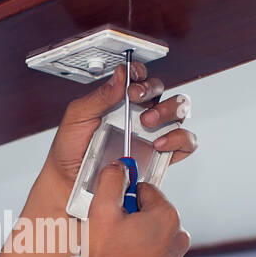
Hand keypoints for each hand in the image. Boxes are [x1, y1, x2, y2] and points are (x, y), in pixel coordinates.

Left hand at [43, 61, 196, 188]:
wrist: (70, 183)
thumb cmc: (71, 150)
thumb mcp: (77, 118)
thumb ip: (99, 97)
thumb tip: (119, 76)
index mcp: (121, 101)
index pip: (140, 77)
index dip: (140, 73)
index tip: (131, 79)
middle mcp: (141, 115)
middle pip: (162, 91)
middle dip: (152, 89)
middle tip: (136, 98)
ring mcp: (153, 135)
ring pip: (179, 113)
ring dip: (169, 111)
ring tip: (148, 122)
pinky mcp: (162, 157)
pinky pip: (184, 144)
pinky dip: (179, 140)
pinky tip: (160, 144)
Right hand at [79, 160, 189, 256]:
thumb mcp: (102, 210)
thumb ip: (111, 179)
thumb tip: (118, 167)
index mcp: (168, 215)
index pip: (145, 189)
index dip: (124, 198)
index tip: (113, 211)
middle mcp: (179, 234)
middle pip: (150, 211)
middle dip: (131, 217)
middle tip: (111, 233)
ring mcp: (176, 255)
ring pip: (151, 231)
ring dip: (134, 235)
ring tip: (116, 250)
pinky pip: (153, 251)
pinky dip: (139, 252)